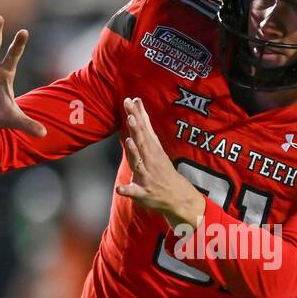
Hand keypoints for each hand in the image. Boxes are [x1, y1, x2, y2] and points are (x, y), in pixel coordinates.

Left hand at [114, 97, 205, 229]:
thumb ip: (144, 125)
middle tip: (131, 116)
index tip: (131, 101)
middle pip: (142, 143)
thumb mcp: (155, 145)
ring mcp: (146, 176)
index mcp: (151, 149)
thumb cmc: (161, 168)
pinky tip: (120, 188)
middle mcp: (149, 160)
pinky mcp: (143, 192)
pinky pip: (134, 191)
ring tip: (129, 141)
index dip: (137, 116)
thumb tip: (136, 101)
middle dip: (137, 130)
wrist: (176, 195)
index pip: (143, 129)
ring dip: (134, 153)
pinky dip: (127, 190)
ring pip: (138, 163)